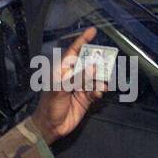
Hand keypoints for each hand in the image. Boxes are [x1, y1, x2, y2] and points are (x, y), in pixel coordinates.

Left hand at [32, 27, 105, 143]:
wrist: (51, 127)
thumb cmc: (50, 105)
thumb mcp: (60, 89)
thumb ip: (77, 78)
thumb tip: (93, 67)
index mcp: (63, 70)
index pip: (73, 51)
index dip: (83, 41)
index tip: (93, 30)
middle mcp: (73, 76)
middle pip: (88, 63)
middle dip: (97, 61)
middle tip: (107, 60)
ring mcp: (80, 87)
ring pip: (95, 77)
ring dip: (100, 78)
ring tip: (102, 82)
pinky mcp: (87, 98)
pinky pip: (97, 90)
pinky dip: (99, 90)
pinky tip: (97, 94)